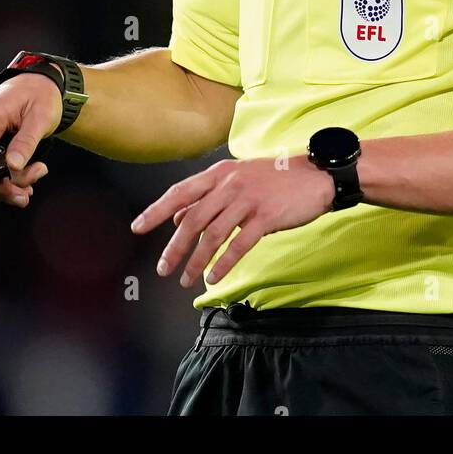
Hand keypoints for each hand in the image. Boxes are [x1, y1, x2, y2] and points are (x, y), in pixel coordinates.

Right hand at [0, 74, 57, 205]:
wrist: (39, 84)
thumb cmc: (40, 95)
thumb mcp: (41, 116)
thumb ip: (26, 141)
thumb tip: (13, 166)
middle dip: (7, 182)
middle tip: (35, 179)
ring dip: (13, 180)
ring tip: (39, 171)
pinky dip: (10, 176)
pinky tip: (28, 178)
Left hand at [130, 157, 333, 287]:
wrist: (314, 175)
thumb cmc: (275, 179)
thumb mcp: (238, 179)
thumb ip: (208, 197)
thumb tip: (178, 218)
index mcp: (219, 174)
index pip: (179, 192)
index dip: (156, 210)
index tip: (138, 227)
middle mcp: (229, 185)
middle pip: (193, 219)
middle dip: (175, 247)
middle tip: (163, 269)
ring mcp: (247, 200)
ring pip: (213, 235)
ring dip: (196, 261)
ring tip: (186, 279)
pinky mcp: (265, 217)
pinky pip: (238, 245)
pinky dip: (223, 263)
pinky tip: (213, 277)